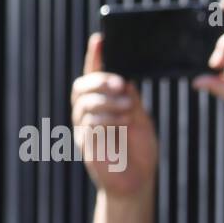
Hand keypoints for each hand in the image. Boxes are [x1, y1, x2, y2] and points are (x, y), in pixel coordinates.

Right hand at [71, 32, 157, 196]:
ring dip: (107, 101)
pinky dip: (106, 118)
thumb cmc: (140, 151)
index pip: (94, 75)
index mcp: (103, 103)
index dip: (95, 57)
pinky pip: (88, 123)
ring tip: (127, 108)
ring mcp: (85, 128)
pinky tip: (122, 121)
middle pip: (82, 86)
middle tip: (121, 85)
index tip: (99, 39)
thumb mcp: (141, 119)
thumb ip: (132, 100)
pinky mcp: (86, 144)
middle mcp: (89, 113)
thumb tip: (125, 78)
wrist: (138, 183)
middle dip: (101, 80)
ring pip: (84, 103)